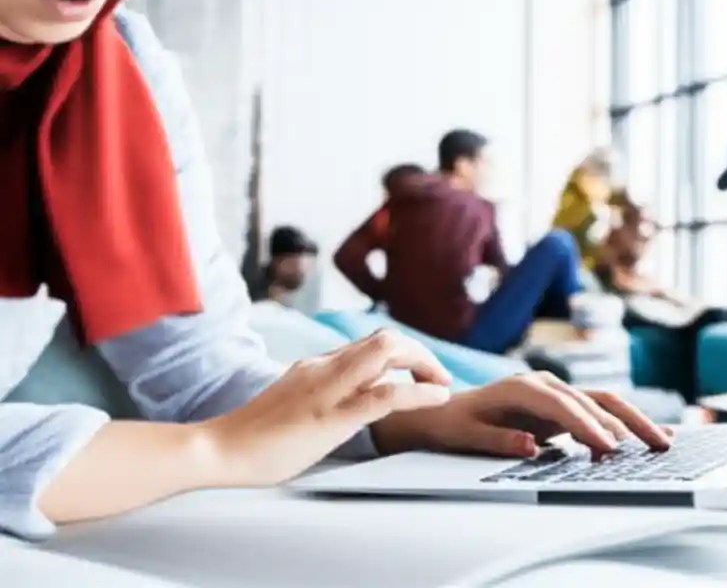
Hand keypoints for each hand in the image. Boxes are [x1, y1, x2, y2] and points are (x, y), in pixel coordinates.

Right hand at [202, 330, 451, 486]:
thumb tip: (353, 403)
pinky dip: (418, 393)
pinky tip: (438, 397)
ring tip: (444, 383)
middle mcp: (324, 367)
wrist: (218, 449)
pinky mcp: (330, 417)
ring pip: (388, 353)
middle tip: (440, 376)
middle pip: (386, 339)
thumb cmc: (254, 437)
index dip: (404, 351)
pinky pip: (384, 395)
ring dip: (425, 364)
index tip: (422, 371)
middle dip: (421, 354)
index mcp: (316, 365)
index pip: (370, 343)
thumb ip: (323, 397)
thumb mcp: (297, 406)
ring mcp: (327, 388)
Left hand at [370, 372, 672, 458]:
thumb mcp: (468, 436)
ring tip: (663, 441)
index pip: (564, 406)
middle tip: (656, 444)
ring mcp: (556, 390)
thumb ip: (500, 439)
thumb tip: (531, 444)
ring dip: (634, 421)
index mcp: (522, 387)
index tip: (610, 446)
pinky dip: (624, 421)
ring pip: (603, 402)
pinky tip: (648, 434)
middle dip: (628, 422)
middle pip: (594, 400)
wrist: (444, 410)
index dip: (588, 426)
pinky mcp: (562, 403)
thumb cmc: (454, 424)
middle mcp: (544, 383)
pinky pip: (598, 410)